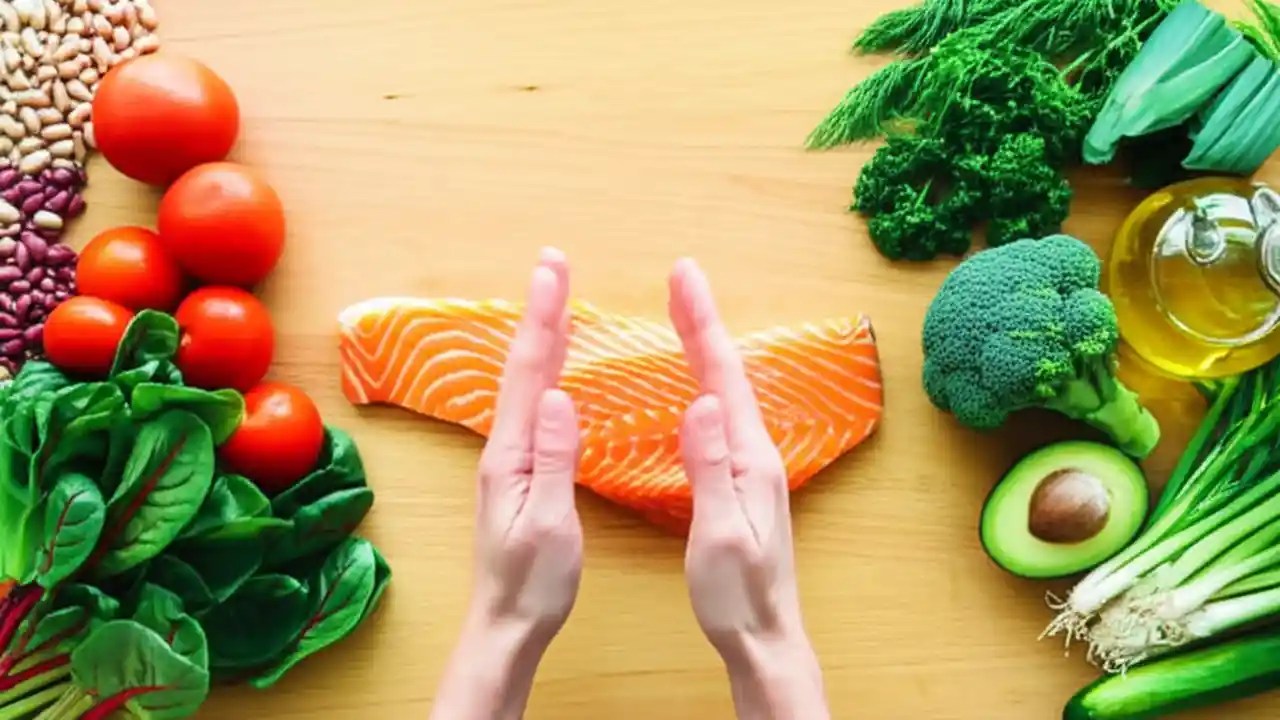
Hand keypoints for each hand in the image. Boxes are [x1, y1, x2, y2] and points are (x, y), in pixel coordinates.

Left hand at [430, 248, 582, 719]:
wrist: (505, 624)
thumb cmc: (532, 582)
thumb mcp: (550, 522)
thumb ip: (553, 457)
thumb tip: (557, 395)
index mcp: (511, 454)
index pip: (529, 371)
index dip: (543, 316)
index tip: (554, 270)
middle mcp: (503, 448)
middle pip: (523, 366)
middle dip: (540, 311)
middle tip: (552, 263)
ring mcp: (508, 459)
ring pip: (526, 383)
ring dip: (541, 336)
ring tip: (555, 300)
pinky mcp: (518, 472)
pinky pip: (531, 406)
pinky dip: (544, 372)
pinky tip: (554, 370)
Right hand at [669, 259, 829, 719]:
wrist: (764, 636)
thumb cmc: (738, 594)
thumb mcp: (718, 532)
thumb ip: (710, 467)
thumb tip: (703, 402)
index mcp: (750, 458)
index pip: (722, 376)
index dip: (700, 323)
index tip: (683, 277)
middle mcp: (757, 453)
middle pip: (727, 372)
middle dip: (702, 320)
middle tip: (682, 275)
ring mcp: (752, 466)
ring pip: (726, 390)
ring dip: (704, 346)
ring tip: (685, 311)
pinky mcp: (742, 481)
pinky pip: (722, 415)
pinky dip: (705, 381)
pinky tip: (698, 383)